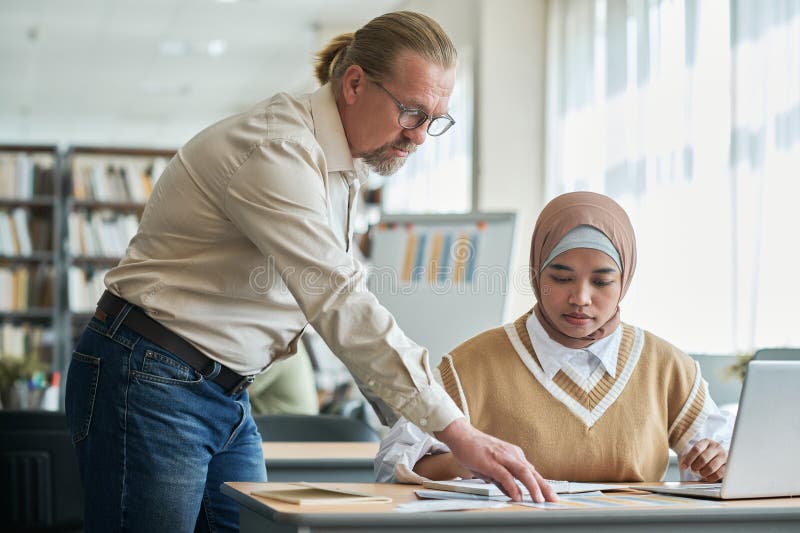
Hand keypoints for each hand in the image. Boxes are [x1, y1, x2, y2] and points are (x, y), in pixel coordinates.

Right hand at [434, 418, 557, 502]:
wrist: (461, 435)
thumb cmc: (475, 450)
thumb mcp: (492, 467)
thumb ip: (503, 480)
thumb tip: (512, 493)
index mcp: (513, 455)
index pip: (532, 472)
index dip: (543, 484)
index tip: (551, 496)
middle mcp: (511, 454)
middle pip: (532, 472)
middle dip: (545, 487)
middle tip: (554, 500)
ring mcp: (502, 456)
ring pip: (523, 472)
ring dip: (533, 487)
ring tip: (540, 500)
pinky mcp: (491, 461)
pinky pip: (506, 475)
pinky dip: (513, 487)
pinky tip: (517, 496)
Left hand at [680, 439, 726, 481]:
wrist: (719, 455)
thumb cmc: (705, 454)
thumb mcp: (697, 452)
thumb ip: (689, 457)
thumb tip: (683, 466)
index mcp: (706, 442)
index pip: (696, 449)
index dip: (688, 459)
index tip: (683, 466)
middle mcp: (716, 447)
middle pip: (703, 458)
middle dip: (696, 466)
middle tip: (694, 469)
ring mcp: (724, 456)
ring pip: (711, 466)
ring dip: (703, 472)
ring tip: (701, 473)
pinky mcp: (729, 465)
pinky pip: (719, 473)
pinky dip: (711, 477)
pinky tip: (708, 477)